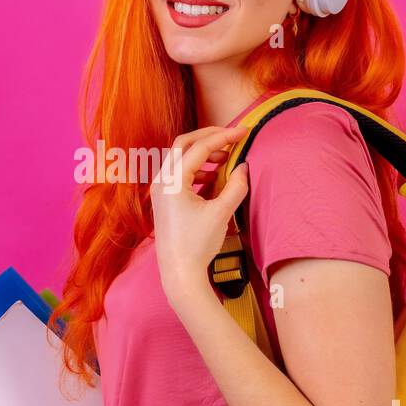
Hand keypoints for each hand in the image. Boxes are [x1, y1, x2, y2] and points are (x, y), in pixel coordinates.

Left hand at [150, 125, 249, 307]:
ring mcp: (160, 191)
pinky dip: (198, 170)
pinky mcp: (164, 200)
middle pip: (183, 144)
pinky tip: (215, 179)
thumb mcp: (221, 213)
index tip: (244, 131)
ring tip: (226, 159)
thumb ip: (236, 186)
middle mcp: (161, 181)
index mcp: (172, 181)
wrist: (179, 274)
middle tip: (232, 136)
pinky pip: (180, 175)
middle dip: (209, 137)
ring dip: (204, 154)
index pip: (199, 147)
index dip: (224, 136)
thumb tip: (245, 166)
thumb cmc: (197, 245)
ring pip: (181, 159)